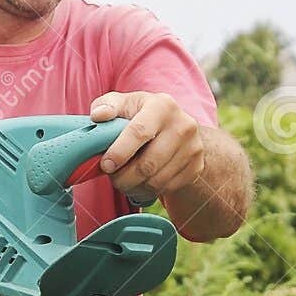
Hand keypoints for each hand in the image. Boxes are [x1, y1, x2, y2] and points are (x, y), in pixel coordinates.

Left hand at [89, 91, 204, 200]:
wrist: (175, 127)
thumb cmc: (140, 115)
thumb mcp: (122, 104)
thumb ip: (106, 106)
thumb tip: (98, 116)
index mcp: (162, 106)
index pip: (139, 132)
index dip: (119, 152)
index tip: (106, 165)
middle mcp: (183, 125)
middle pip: (149, 163)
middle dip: (124, 177)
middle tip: (112, 178)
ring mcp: (193, 147)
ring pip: (157, 180)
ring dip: (134, 186)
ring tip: (124, 181)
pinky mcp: (197, 166)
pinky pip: (167, 188)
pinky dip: (148, 191)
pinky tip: (140, 183)